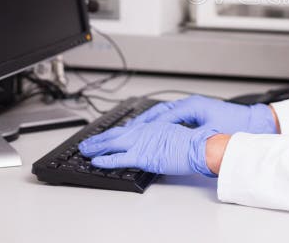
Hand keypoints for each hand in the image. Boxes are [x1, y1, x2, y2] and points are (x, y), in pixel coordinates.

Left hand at [78, 122, 218, 175]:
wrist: (203, 146)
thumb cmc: (197, 144)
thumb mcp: (178, 136)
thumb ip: (164, 139)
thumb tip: (157, 146)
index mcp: (155, 126)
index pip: (130, 129)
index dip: (115, 133)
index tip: (105, 136)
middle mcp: (147, 131)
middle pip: (118, 134)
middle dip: (100, 139)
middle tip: (88, 143)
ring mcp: (144, 143)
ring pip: (114, 144)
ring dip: (98, 147)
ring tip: (85, 150)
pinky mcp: (143, 156)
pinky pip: (119, 159)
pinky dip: (106, 160)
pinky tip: (95, 162)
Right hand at [122, 95, 276, 134]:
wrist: (255, 122)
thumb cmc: (237, 124)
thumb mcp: (211, 132)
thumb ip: (192, 136)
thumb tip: (174, 142)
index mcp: (193, 106)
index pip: (164, 117)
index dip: (148, 127)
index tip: (134, 134)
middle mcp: (191, 104)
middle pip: (160, 112)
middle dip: (143, 121)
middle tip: (126, 130)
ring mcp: (194, 107)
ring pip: (165, 113)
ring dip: (150, 121)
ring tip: (135, 129)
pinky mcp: (198, 113)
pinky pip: (173, 117)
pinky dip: (161, 122)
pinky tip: (154, 130)